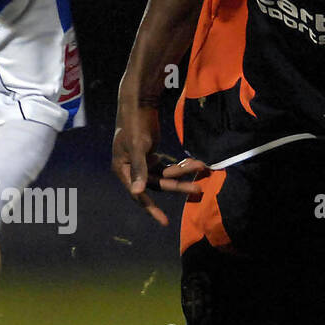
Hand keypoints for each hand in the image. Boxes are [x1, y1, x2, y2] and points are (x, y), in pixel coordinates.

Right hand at [112, 103, 209, 226]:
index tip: (164, 221)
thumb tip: (136, 193)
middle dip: (178, 186)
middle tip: (198, 188)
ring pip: (165, 176)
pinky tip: (193, 162)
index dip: (151, 209)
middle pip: (157, 185)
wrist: (138, 103)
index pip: (138, 195)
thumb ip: (138, 170)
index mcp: (122, 170)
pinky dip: (180, 166)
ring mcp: (142, 164)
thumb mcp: (137, 147)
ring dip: (182, 173)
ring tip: (201, 168)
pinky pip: (167, 167)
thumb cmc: (134, 124)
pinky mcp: (151, 156)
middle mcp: (131, 170)